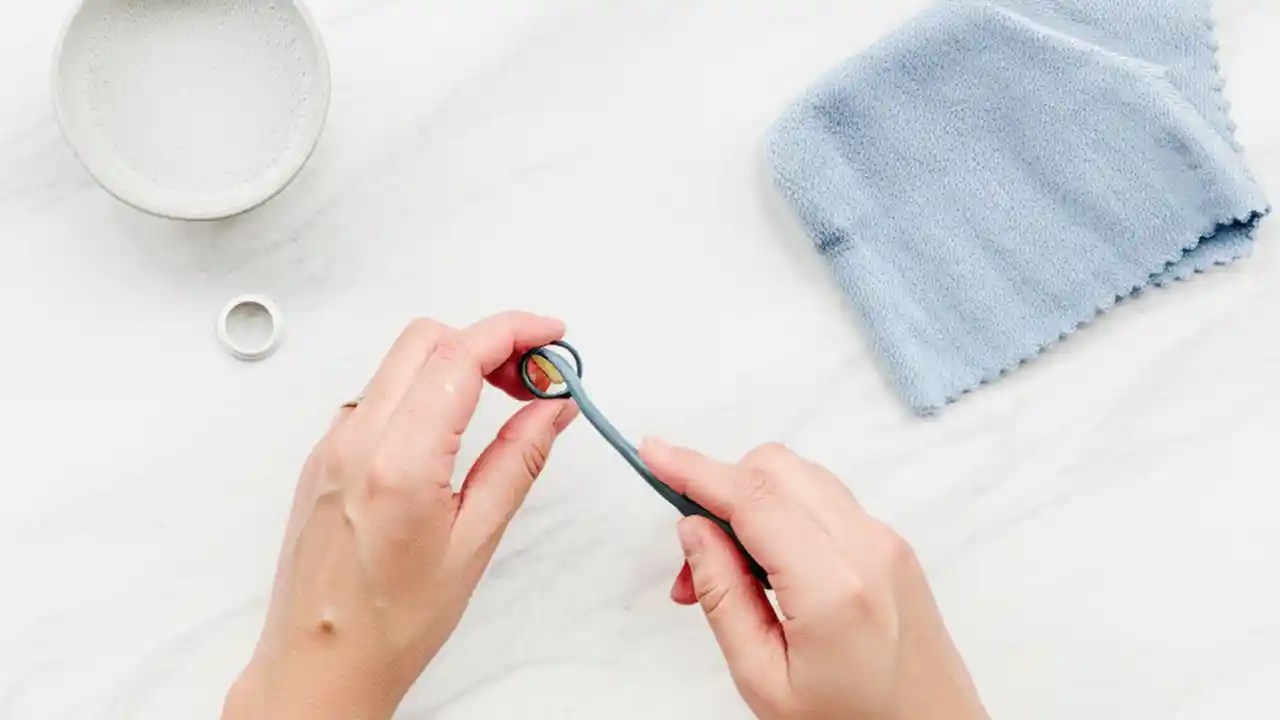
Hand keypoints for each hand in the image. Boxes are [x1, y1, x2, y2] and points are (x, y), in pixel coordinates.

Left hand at [223, 312, 577, 719]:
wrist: (319, 664)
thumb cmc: (391, 623)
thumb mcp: (475, 541)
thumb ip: (518, 460)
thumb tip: (551, 408)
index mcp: (398, 462)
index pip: (459, 355)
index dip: (514, 331)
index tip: (551, 338)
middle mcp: (355, 441)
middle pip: (427, 340)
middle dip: (488, 341)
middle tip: (532, 377)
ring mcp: (332, 445)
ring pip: (400, 362)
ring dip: (454, 363)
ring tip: (500, 401)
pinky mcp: (323, 456)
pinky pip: (378, 395)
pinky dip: (423, 390)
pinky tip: (452, 428)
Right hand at [640, 441, 986, 719]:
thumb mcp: (765, 680)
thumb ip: (723, 598)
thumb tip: (693, 530)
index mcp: (834, 587)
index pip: (751, 498)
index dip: (694, 469)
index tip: (654, 453)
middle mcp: (867, 548)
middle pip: (776, 469)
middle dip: (719, 490)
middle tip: (689, 560)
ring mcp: (886, 542)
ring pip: (799, 478)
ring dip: (749, 504)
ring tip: (726, 575)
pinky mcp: (892, 547)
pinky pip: (824, 501)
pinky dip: (781, 515)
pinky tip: (764, 570)